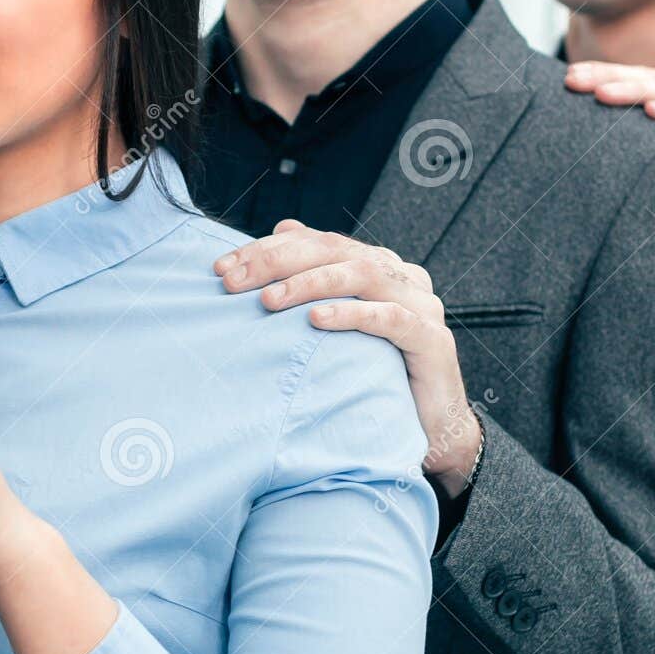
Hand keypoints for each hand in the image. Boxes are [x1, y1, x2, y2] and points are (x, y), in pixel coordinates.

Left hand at [214, 221, 481, 496]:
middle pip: (335, 252)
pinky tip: (316, 319)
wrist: (432, 425)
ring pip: (361, 275)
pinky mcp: (431, 338)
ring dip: (310, 283)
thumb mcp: (341, 323)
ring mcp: (420, 304)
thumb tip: (282, 228)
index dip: (268, 249)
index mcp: (377, 264)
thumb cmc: (379, 373)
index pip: (317, 243)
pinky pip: (389, 318)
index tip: (223, 267)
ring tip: (269, 299)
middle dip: (280, 261)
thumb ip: (317, 278)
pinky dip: (351, 314)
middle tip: (235, 280)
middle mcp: (401, 275)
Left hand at [567, 62, 654, 292]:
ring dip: (639, 91)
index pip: (638, 84)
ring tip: (603, 94)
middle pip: (653, 82)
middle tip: (573, 80)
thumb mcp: (635, 191)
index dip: (605, 75)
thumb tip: (554, 165)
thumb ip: (612, 169)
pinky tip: (653, 111)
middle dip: (611, 76)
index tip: (567, 78)